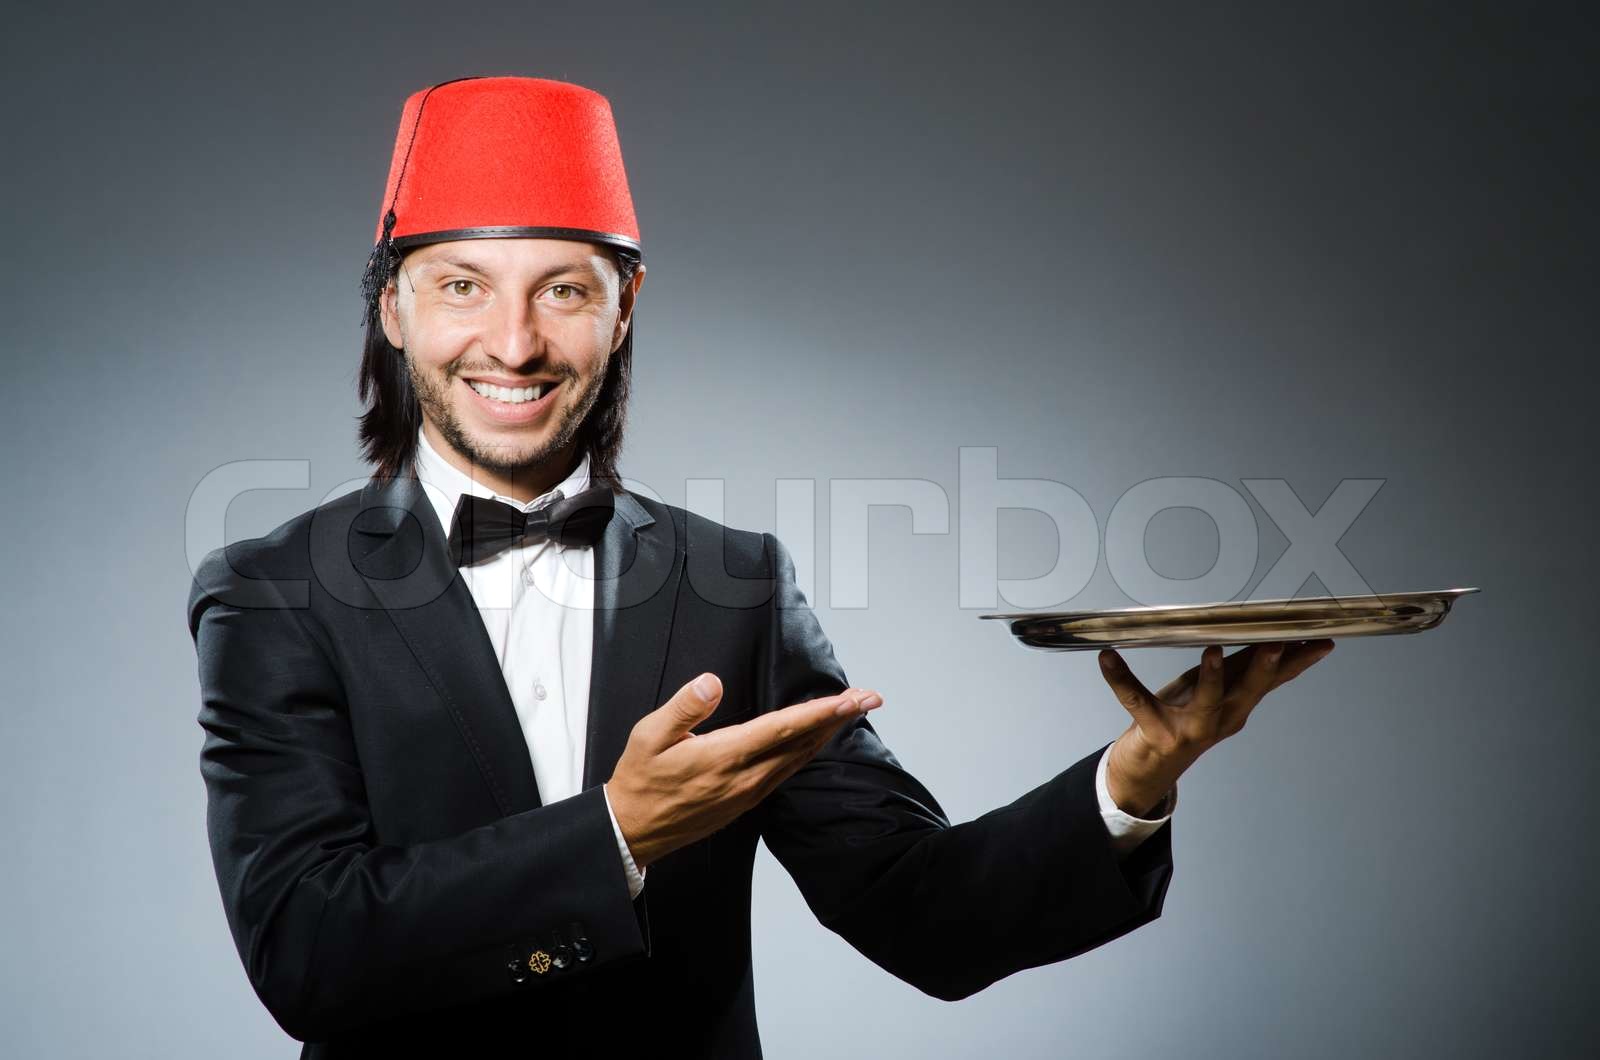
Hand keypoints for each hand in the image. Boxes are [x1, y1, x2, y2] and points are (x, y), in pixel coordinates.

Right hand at [605, 674, 883, 869]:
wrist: (632, 831)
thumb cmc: (639, 781)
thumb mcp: (649, 736)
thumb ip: (684, 707)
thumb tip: (711, 683)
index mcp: (724, 757)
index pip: (784, 728)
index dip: (822, 712)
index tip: (851, 698)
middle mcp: (744, 778)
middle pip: (803, 743)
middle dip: (839, 718)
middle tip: (870, 697)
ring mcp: (748, 793)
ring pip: (799, 759)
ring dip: (827, 734)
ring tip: (850, 713)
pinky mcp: (745, 802)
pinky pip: (786, 772)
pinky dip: (807, 752)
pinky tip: (814, 741)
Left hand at [1099, 639, 1334, 816]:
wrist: (1151, 767)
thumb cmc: (1186, 719)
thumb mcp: (1220, 693)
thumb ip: (1243, 669)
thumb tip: (1275, 638)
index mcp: (1239, 706)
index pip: (1274, 680)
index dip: (1298, 662)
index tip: (1321, 641)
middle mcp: (1221, 719)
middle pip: (1248, 692)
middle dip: (1264, 668)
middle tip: (1277, 644)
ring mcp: (1190, 728)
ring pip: (1206, 702)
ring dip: (1211, 677)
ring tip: (1213, 652)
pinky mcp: (1156, 732)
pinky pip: (1135, 700)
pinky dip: (1120, 678)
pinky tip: (1107, 658)